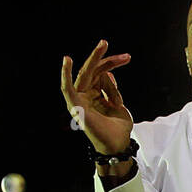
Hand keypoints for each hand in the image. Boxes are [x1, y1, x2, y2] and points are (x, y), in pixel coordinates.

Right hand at [61, 40, 133, 154]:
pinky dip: (65, 75)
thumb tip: (108, 73)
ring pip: (84, 74)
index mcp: (95, 95)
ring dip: (94, 58)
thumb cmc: (118, 129)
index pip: (101, 73)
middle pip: (93, 70)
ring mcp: (80, 100)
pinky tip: (67, 61)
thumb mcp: (118, 105)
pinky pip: (67, 89)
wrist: (117, 145)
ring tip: (103, 45)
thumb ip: (111, 90)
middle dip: (105, 58)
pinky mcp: (76, 106)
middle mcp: (86, 96)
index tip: (127, 58)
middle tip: (111, 46)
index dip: (113, 64)